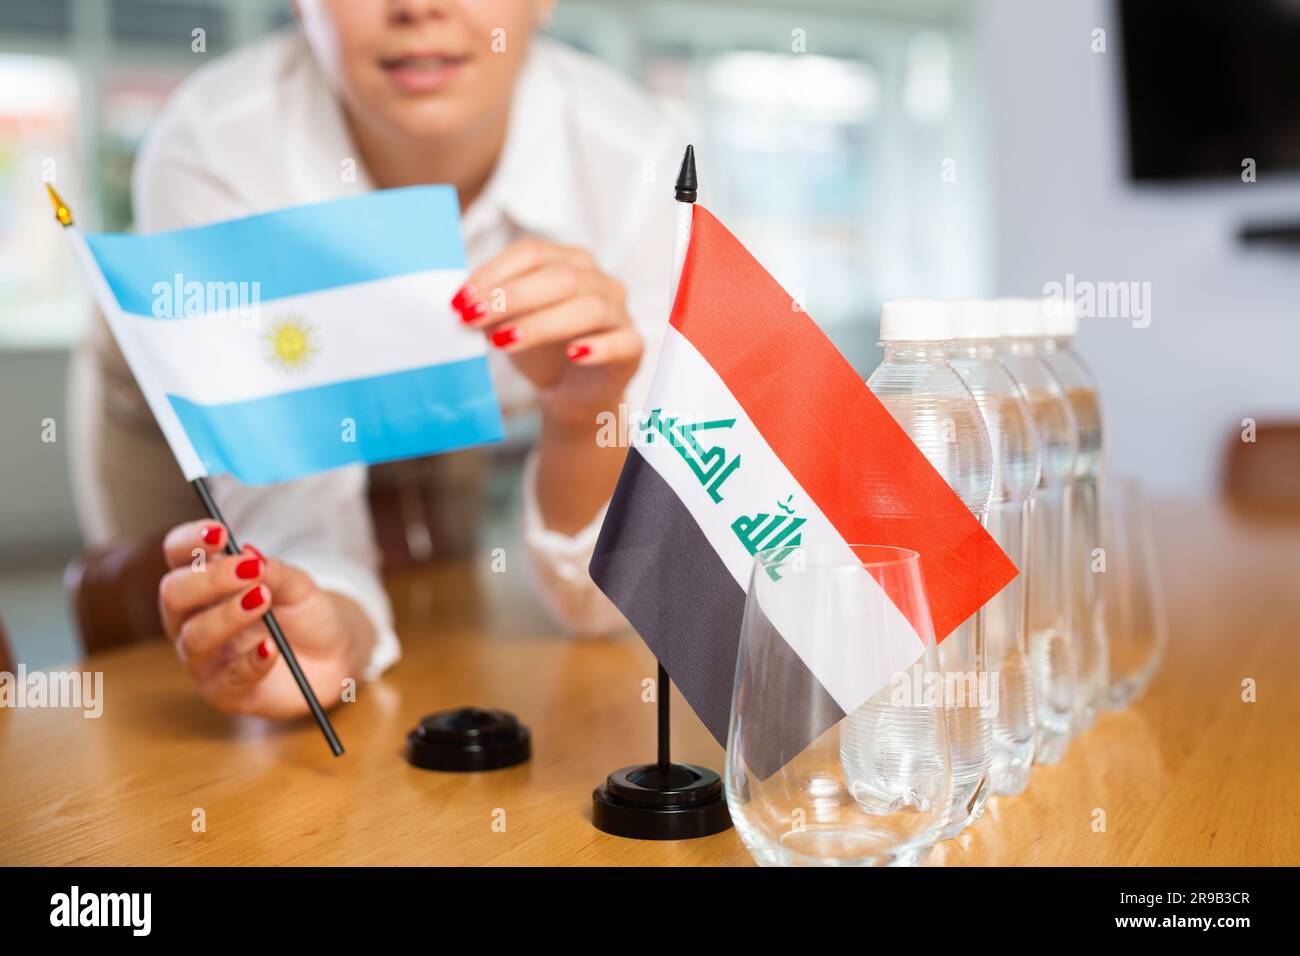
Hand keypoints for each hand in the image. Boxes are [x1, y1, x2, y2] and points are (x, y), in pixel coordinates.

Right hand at [158, 520, 358, 718]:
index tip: (219, 532)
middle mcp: (192, 619)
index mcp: (204, 584)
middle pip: (173, 594)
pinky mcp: (223, 691)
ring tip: (262, 600)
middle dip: (209, 579)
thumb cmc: (304, 614)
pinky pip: (227, 678)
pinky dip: (250, 661)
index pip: (178, 555)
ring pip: (194, 637)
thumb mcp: (298, 586)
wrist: (332, 657)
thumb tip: (249, 555)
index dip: (190, 541)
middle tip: (249, 571)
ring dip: (228, 616)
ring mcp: (204, 658)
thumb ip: (274, 572)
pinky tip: (271, 648)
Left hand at [451, 238, 641, 431]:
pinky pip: (621, 341)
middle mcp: (599, 280)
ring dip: (541, 323)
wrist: (573, 395)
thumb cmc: (543, 353)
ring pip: (588, 307)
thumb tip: (463, 306)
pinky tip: (573, 355)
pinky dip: (597, 347)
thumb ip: (491, 313)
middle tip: (473, 318)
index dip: (495, 272)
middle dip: (511, 297)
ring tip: (503, 342)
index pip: (533, 253)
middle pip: (559, 277)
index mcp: (569, 262)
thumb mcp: (509, 327)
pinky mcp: (634, 346)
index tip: (462, 299)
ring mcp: (620, 312)